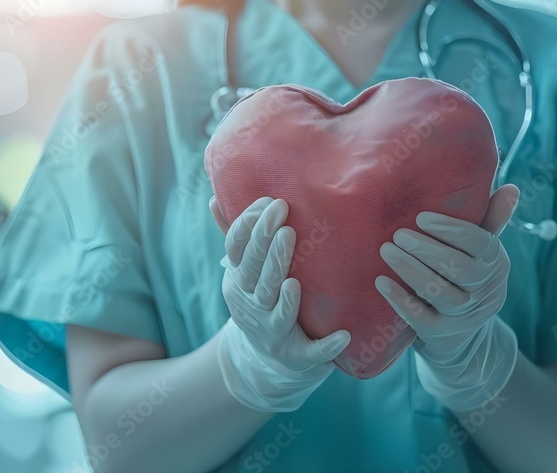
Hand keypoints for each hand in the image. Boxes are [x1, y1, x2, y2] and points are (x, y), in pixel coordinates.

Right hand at [210, 196, 350, 412]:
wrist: (267, 357)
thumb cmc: (260, 299)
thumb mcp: (242, 271)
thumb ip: (234, 236)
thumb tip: (213, 199)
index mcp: (238, 280)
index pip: (236, 250)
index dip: (249, 226)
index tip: (269, 202)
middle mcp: (251, 303)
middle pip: (257, 274)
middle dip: (268, 247)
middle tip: (284, 220)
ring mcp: (272, 329)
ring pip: (278, 308)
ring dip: (287, 290)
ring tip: (296, 273)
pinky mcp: (295, 354)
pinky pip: (311, 351)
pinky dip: (326, 345)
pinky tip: (343, 335)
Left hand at [375, 184, 520, 411]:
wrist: (462, 336)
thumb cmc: (465, 277)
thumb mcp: (480, 252)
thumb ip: (490, 220)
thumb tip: (511, 188)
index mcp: (495, 262)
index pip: (481, 243)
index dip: (452, 230)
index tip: (421, 217)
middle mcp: (485, 290)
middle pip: (459, 268)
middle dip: (426, 249)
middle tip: (398, 235)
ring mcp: (463, 314)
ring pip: (440, 292)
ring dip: (410, 270)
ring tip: (386, 250)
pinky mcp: (440, 333)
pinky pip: (420, 317)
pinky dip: (400, 299)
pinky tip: (381, 281)